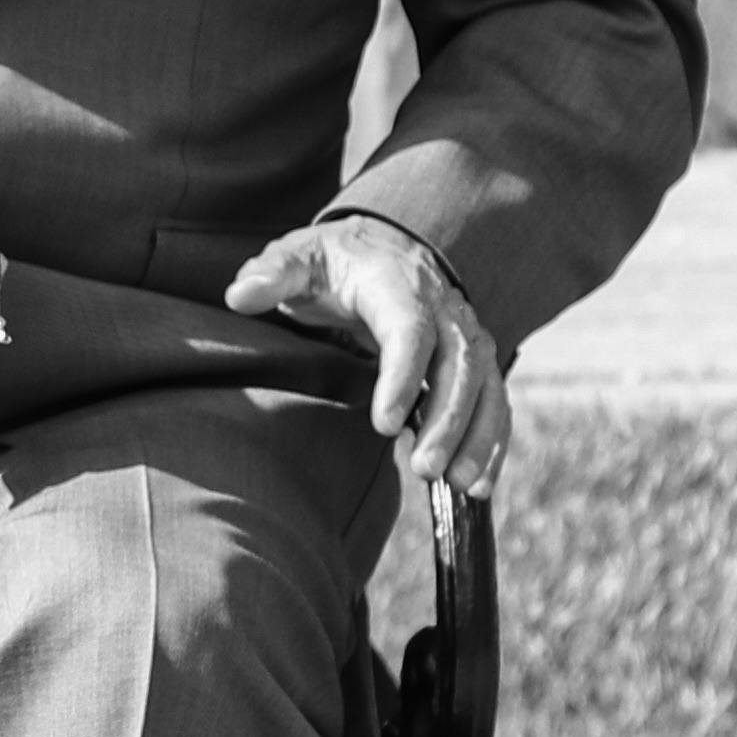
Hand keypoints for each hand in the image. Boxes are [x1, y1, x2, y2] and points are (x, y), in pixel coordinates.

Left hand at [228, 214, 509, 500]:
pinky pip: (495, 401)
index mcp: (398, 285)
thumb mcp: (297, 258)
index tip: (384, 423)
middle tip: (424, 467)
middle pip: (459, 365)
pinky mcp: (475, 362)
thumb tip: (241, 295)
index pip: (411, 331)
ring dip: (477, 437)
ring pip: (486, 387)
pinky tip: (477, 486)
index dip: (402, 377)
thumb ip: (271, 274)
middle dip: (448, 420)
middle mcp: (445, 310)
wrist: (380, 250)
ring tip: (459, 486)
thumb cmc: (332, 262)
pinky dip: (492, 442)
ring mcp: (465, 336)